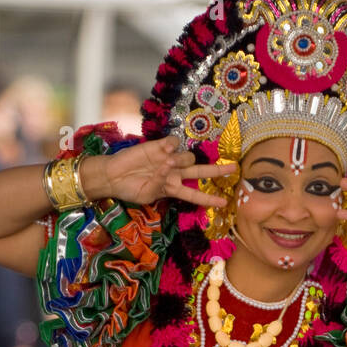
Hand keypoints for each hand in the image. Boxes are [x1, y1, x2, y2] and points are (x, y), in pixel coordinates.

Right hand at [82, 134, 236, 208]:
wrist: (113, 175)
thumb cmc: (130, 190)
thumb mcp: (148, 195)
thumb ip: (161, 184)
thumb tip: (169, 166)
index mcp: (173, 188)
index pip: (195, 194)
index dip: (210, 198)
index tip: (225, 203)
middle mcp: (175, 173)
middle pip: (201, 171)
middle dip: (217, 170)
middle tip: (233, 169)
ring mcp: (168, 158)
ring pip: (187, 157)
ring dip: (180, 161)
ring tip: (165, 164)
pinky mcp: (159, 146)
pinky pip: (173, 143)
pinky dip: (172, 146)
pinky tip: (164, 150)